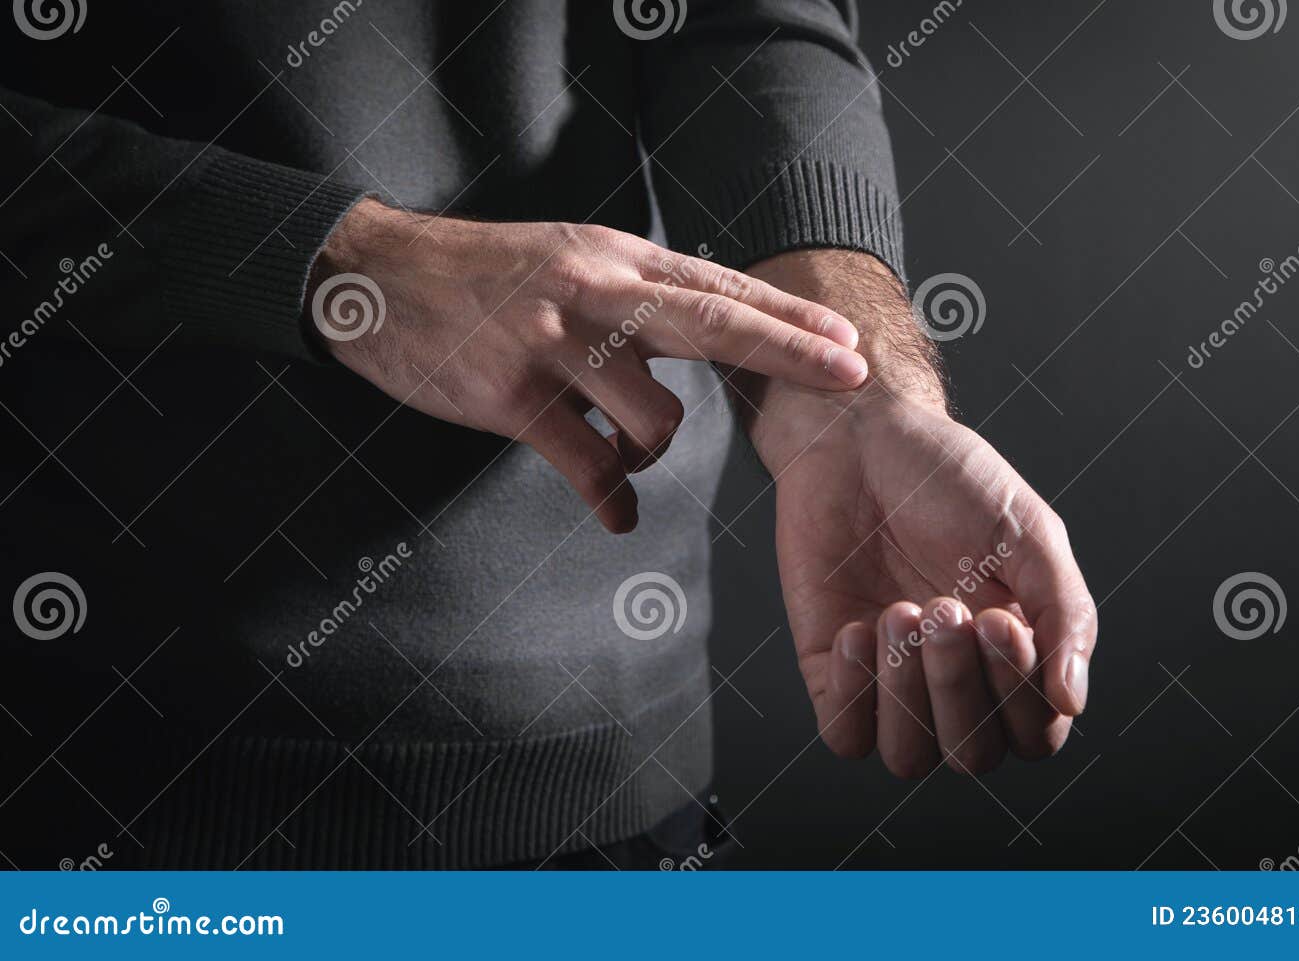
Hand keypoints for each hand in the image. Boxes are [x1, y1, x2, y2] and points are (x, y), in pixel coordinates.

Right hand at [308, 200, 868, 532]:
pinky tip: (618, 515)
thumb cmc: (484, 276)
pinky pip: (589, 465)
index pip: (720, 287)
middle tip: (850, 378)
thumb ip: (636, 289)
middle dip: (792, 355)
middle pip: (715, 324)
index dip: (787, 318)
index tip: (846, 342)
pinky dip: (612, 498)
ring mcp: (556, 344)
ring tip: (627, 459)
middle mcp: (596, 294)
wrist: (377, 277)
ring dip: (653, 453)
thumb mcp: (570, 259)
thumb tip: (706, 324)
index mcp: (616, 260)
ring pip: (655, 416)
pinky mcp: (514, 396)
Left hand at [741, 250, 1097, 777]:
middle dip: (959, 686)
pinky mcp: (833, 671)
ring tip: (900, 611)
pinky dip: (854, 693)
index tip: (998, 619)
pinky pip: (845, 735)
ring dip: (908, 693)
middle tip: (943, 606)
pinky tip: (856, 627)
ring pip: (910, 758)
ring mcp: (892, 682)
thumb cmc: (949, 478)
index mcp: (1016, 658)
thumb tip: (1073, 700)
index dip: (1020, 697)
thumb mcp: (1030, 534)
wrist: (858, 437)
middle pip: (974, 755)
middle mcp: (956, 682)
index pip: (1036, 735)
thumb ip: (1065, 615)